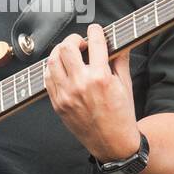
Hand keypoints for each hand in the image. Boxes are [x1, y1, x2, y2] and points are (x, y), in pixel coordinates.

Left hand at [44, 23, 140, 161]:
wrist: (113, 144)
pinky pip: (47, 79)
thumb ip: (120, 61)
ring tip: (69, 54)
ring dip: (60, 52)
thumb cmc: (122, 116)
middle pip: (67, 48)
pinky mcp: (58, 104)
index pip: (95, 43)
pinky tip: (61, 68)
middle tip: (81, 43)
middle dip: (74, 39)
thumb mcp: (125, 86)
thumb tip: (119, 43)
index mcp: (101, 78)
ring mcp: (66, 95)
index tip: (95, 30)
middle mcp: (81, 84)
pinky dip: (52, 69)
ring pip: (52, 61)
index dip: (95, 31)